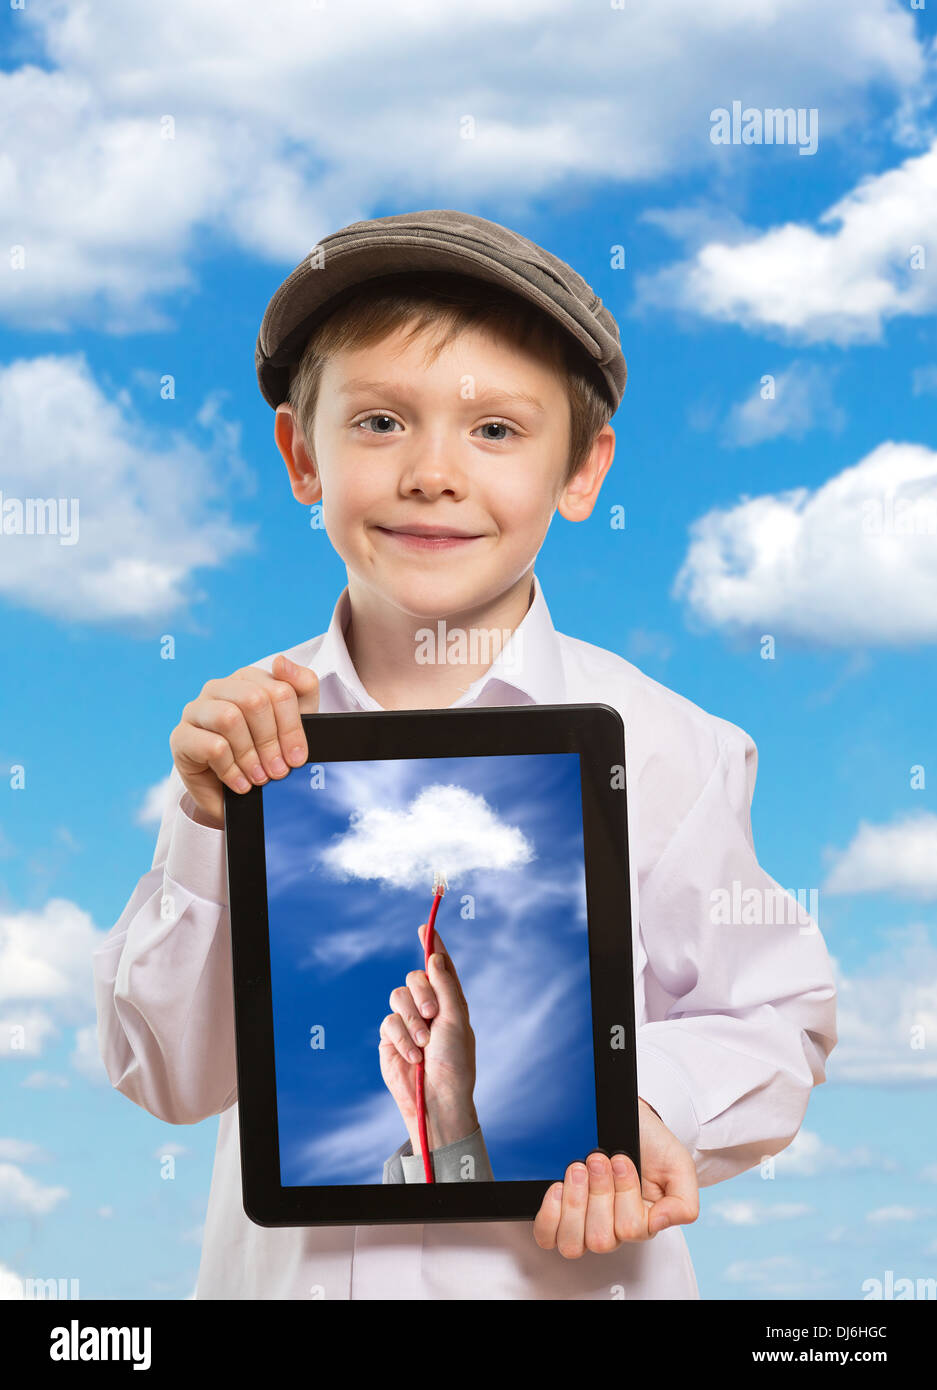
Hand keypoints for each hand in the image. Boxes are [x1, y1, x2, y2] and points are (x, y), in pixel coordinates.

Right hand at [169, 654, 318, 826]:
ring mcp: (196, 710)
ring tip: (259, 778)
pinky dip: (232, 769)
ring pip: (229, 718)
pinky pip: (212, 746)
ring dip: (250, 755)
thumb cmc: (267, 752)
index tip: (297, 758)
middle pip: (254, 700)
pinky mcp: (181, 737)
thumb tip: (281, 661)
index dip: (292, 727)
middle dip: (271, 741)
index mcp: (247, 679)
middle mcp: (219, 688)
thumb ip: (302, 686)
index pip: (279, 689)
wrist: (237, 795)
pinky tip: (240, 784)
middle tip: (278, 771)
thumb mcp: (299, 721)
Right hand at [378, 923, 477, 1153]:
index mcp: (450, 1001)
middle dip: (422, 992)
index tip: (425, 927)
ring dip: (411, 1020)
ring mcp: (408, 1022)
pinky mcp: (390, 1038)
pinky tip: (412, 1055)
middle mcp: (428, 1008)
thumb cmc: (454, 1062)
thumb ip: (445, 986)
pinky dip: (401, 1037)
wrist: (435, 1099)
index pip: (440, 968)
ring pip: (398, 996)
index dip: (433, 946)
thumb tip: (434, 957)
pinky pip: (388, 1020)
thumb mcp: (456, 1020)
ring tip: (423, 1044)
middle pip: (415, 977)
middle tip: (432, 1013)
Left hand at [532, 1098, 698, 1257]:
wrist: (622, 1119)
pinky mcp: (559, 1215)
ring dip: (575, 1201)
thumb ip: (683, 1203)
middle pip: (600, 1239)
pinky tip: (558, 1187)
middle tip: (598, 1159)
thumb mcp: (679, 1166)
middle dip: (598, 1192)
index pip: (630, 1230)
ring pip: (573, 1243)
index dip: (623, 1192)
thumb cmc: (649, 1144)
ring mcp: (584, 1224)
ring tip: (578, 1168)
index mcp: (642, 1223)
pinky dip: (550, 1214)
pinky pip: (548, 1236)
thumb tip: (661, 1223)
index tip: (622, 1159)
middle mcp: (612, 1228)